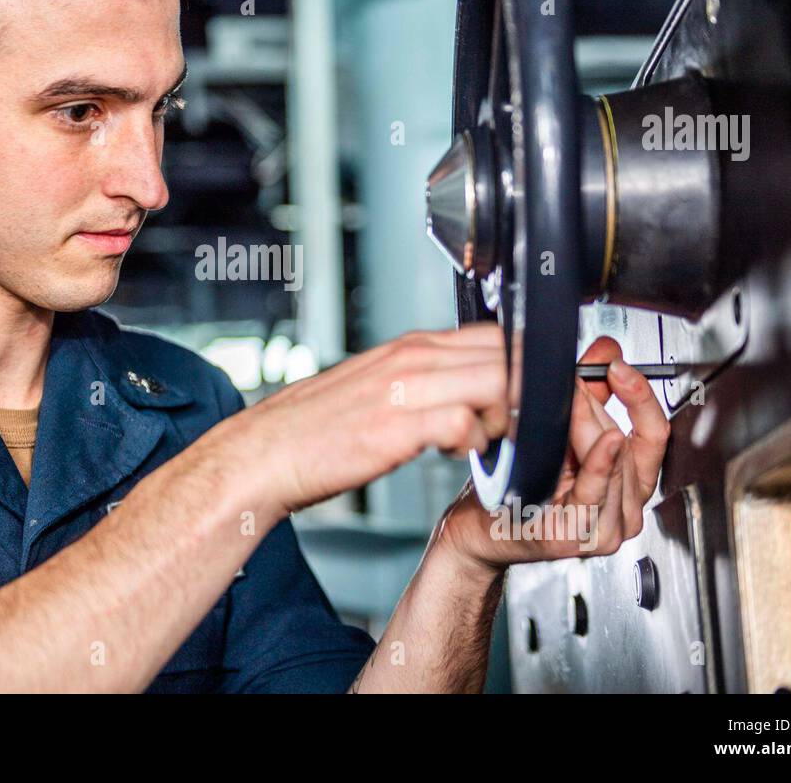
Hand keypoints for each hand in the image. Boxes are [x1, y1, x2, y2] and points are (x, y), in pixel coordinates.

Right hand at [199, 324, 509, 518]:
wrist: (264, 454)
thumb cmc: (316, 430)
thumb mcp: (376, 388)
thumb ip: (422, 382)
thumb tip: (465, 392)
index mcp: (409, 348)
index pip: (495, 335)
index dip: (523, 365)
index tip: (526, 396)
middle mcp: (411, 360)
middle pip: (506, 354)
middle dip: (525, 391)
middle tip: (516, 424)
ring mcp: (405, 390)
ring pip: (495, 381)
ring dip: (504, 416)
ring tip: (485, 441)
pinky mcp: (396, 426)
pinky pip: (463, 422)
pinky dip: (472, 441)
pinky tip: (455, 455)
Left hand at [437, 336, 669, 570]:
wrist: (480, 527)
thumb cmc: (518, 485)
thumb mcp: (559, 433)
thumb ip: (590, 393)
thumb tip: (606, 351)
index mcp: (628, 482)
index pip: (654, 433)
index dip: (641, 396)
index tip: (619, 367)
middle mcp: (625, 508)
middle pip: (630, 442)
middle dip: (598, 405)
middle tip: (572, 381)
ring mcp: (606, 527)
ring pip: (614, 461)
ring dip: (588, 424)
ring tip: (565, 403)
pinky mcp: (579, 535)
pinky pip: (596, 490)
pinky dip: (601, 463)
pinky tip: (607, 441)